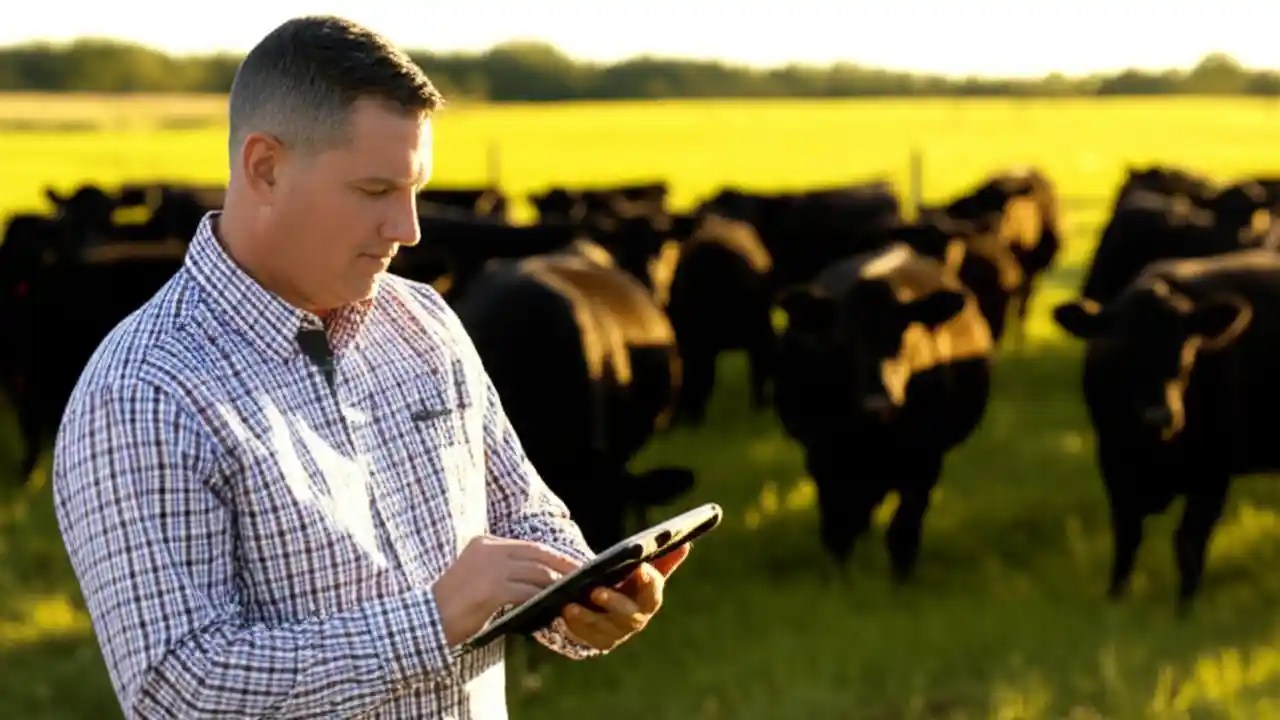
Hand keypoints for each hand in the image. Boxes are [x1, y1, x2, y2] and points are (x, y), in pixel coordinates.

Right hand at [432, 535, 582, 645]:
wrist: (427, 620)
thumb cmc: (453, 604)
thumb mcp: (478, 576)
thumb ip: (504, 570)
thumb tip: (539, 578)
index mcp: (485, 543)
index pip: (529, 545)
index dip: (554, 554)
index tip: (573, 563)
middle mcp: (489, 549)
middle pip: (538, 554)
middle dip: (564, 565)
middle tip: (584, 577)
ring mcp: (490, 568)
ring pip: (536, 573)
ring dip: (558, 585)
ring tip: (573, 594)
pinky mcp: (491, 590)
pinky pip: (527, 593)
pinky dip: (543, 600)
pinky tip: (554, 608)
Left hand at [559, 542, 691, 651]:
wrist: (613, 612)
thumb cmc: (631, 585)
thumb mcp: (645, 571)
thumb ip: (663, 559)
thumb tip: (685, 543)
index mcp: (650, 599)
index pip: (653, 590)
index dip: (647, 580)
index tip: (639, 567)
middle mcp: (636, 619)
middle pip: (628, 614)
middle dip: (612, 602)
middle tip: (596, 590)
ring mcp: (616, 633)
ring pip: (602, 627)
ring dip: (586, 616)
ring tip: (569, 604)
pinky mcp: (597, 641)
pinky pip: (584, 636)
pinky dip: (573, 624)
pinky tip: (562, 611)